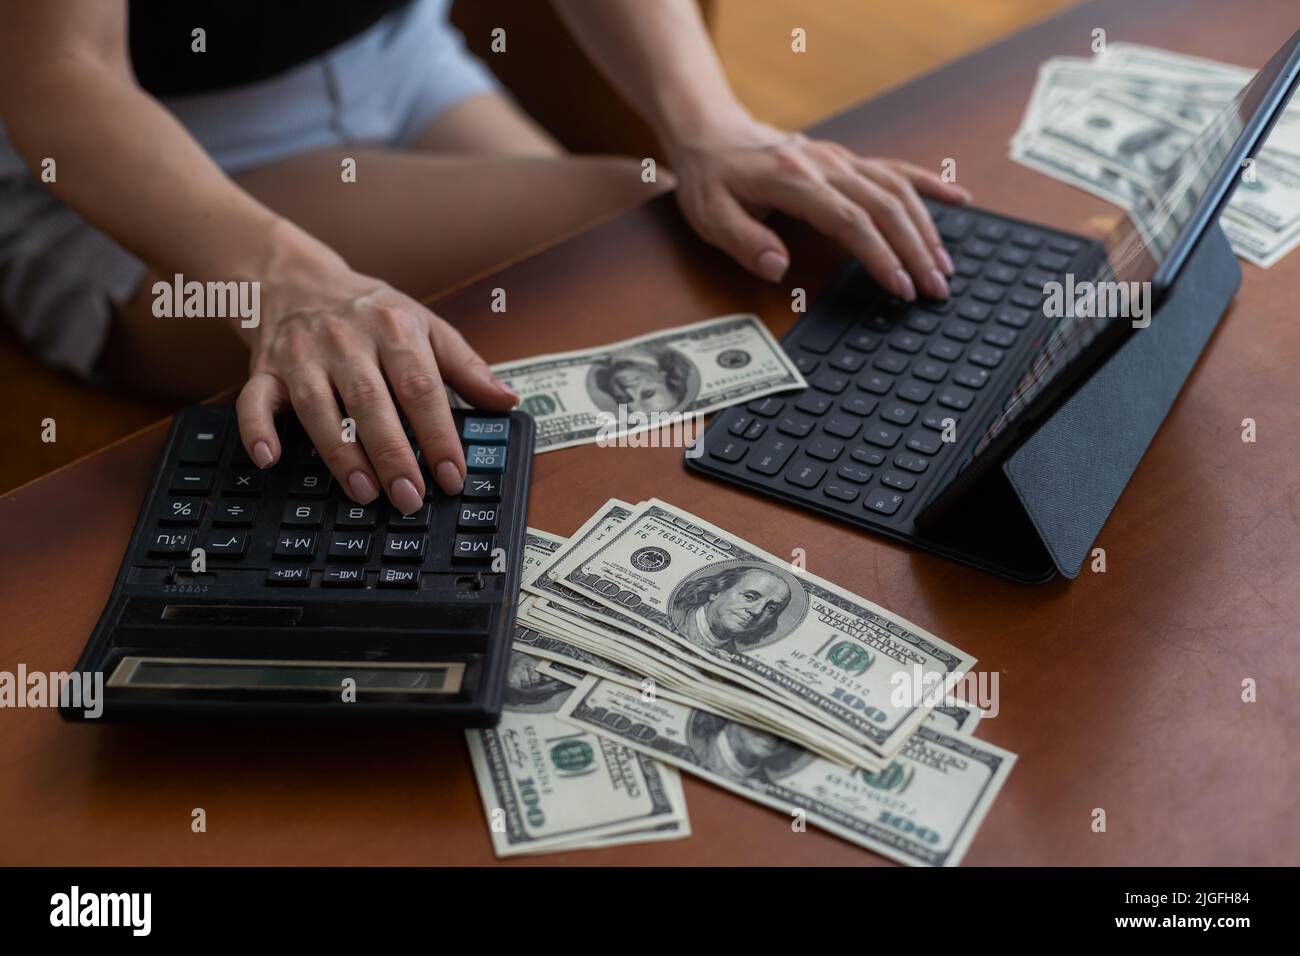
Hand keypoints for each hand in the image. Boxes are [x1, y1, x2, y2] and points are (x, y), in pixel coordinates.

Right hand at [235, 262, 515, 514]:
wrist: (296, 278)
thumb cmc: (370, 311)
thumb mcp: (425, 325)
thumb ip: (466, 367)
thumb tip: (507, 401)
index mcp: (394, 328)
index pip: (421, 387)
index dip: (439, 435)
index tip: (453, 476)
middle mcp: (346, 340)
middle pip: (372, 402)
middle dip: (393, 454)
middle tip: (410, 497)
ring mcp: (302, 355)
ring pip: (319, 408)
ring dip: (341, 454)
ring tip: (365, 493)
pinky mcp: (265, 369)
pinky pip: (255, 401)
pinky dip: (257, 430)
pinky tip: (269, 459)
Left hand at [667, 119, 971, 299]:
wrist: (714, 135)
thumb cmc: (713, 180)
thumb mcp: (711, 215)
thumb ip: (743, 241)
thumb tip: (779, 267)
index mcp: (794, 179)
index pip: (849, 220)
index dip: (879, 255)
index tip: (900, 287)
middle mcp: (825, 164)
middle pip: (885, 206)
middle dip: (916, 250)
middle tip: (936, 289)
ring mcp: (841, 160)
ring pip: (897, 189)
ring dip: (926, 228)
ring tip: (945, 267)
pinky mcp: (848, 160)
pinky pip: (896, 168)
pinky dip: (930, 184)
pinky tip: (959, 200)